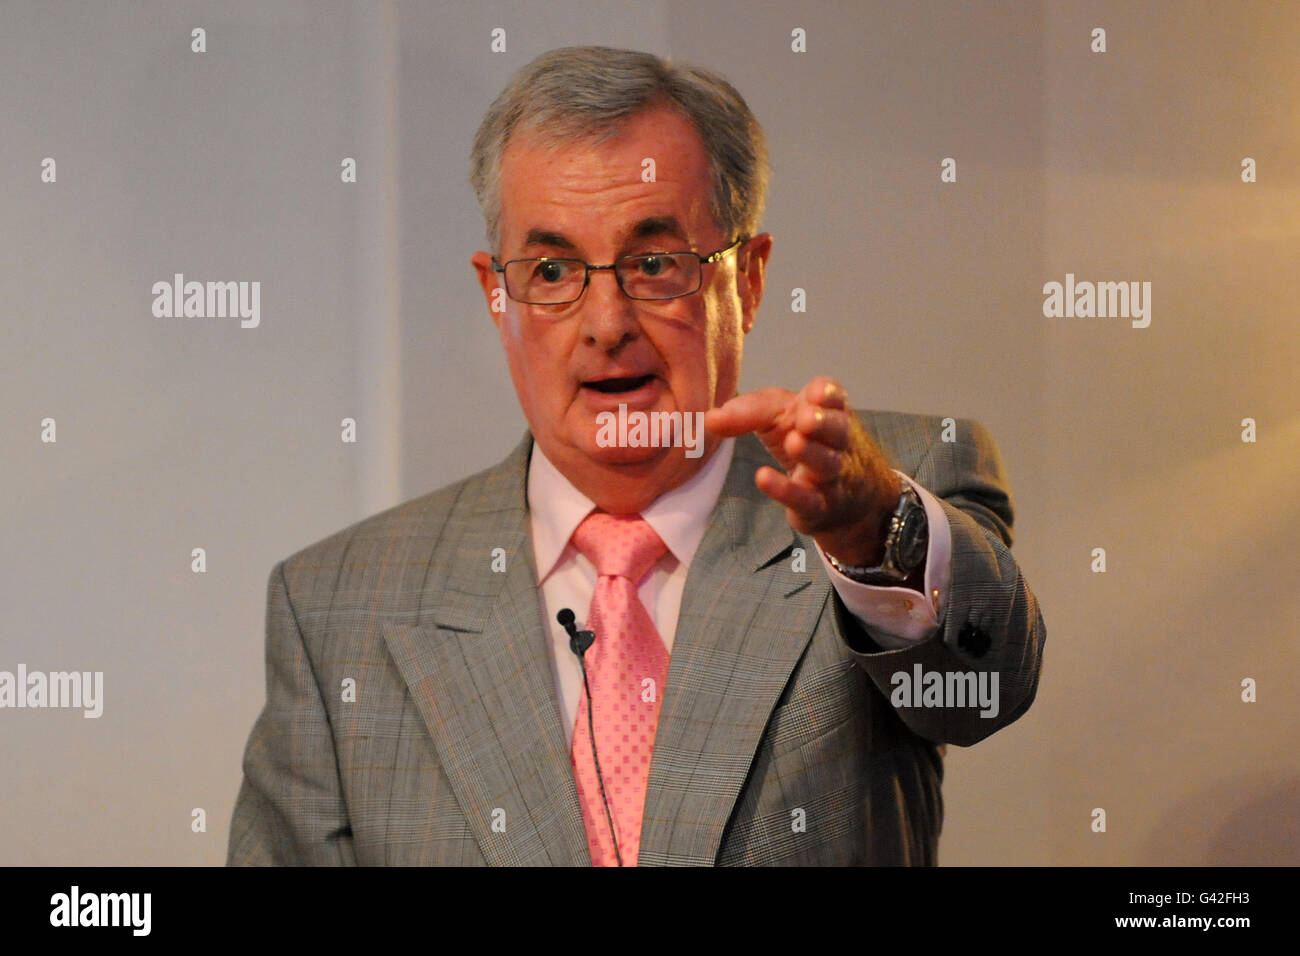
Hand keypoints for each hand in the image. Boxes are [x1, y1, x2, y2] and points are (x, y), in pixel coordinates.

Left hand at [704, 376, 903, 565]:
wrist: (843, 497)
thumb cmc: (807, 441)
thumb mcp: (780, 417)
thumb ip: (748, 412)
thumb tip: (709, 418)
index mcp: (827, 412)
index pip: (834, 398)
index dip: (828, 394)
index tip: (816, 392)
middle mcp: (836, 443)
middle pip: (837, 430)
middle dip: (823, 423)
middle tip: (805, 419)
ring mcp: (831, 477)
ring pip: (827, 464)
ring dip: (811, 454)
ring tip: (793, 443)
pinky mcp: (819, 506)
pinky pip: (806, 499)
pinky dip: (786, 491)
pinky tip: (763, 478)